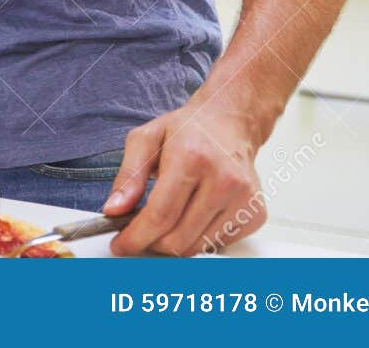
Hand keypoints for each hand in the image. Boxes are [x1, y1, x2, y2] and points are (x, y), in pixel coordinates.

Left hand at [103, 100, 266, 255]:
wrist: (231, 122)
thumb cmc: (188, 129)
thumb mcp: (146, 140)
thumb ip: (127, 176)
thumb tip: (113, 210)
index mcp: (191, 157)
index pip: (161, 215)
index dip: (136, 237)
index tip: (120, 245)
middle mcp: (223, 179)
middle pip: (178, 238)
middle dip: (150, 243)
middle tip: (139, 233)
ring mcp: (243, 199)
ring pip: (197, 247)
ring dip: (173, 243)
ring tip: (166, 221)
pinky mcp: (255, 214)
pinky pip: (217, 245)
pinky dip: (197, 239)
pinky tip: (192, 216)